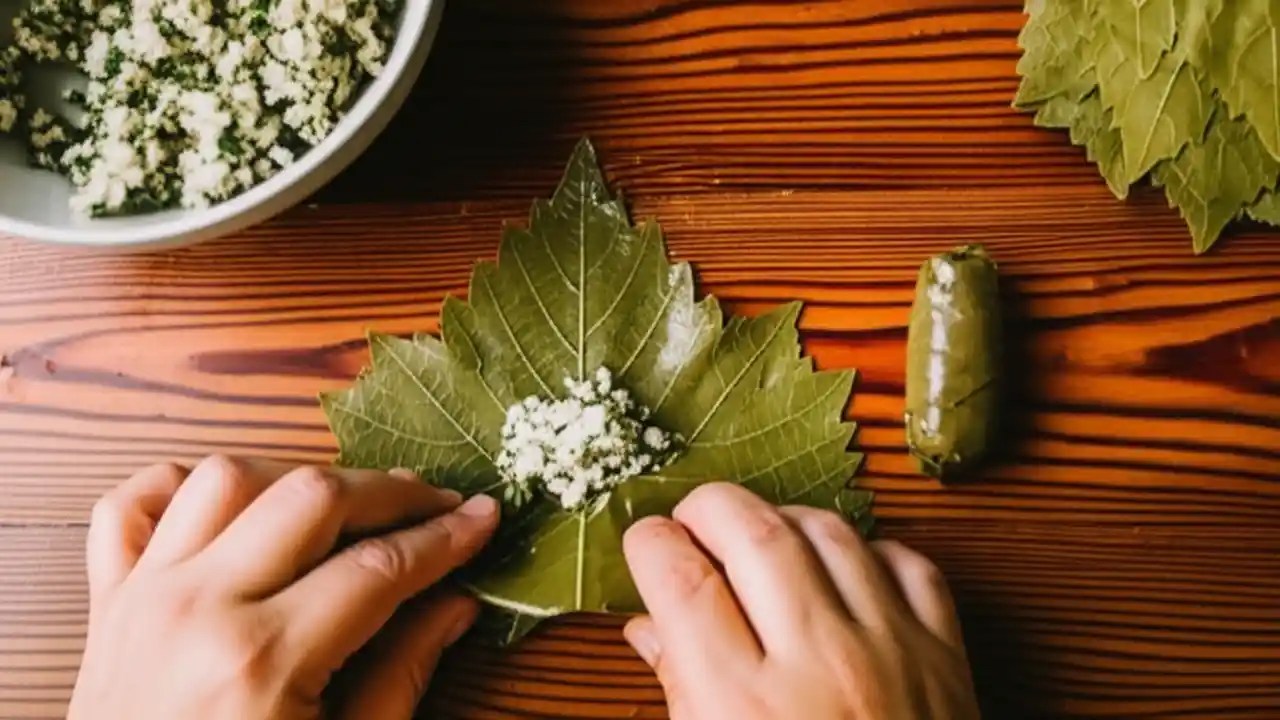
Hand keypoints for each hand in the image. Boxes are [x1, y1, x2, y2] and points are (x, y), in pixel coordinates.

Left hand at [69, 456, 499, 719]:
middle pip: (312, 498)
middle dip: (388, 492)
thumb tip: (459, 602)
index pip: (378, 566)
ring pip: (227, 478)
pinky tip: (234, 503)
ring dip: (297, 475)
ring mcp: (143, 597)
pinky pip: (134, 504)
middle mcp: (198, 609)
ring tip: (345, 500)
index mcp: (262, 662)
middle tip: (435, 502)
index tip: (484, 516)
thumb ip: (402, 674)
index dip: (445, 536)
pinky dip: (182, 485)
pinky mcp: (106, 601)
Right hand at [622, 483, 979, 719]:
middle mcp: (817, 665)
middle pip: (752, 532)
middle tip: (693, 522)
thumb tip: (646, 629)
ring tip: (760, 539)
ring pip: (830, 532)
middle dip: (710, 508)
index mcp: (743, 705)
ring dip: (784, 519)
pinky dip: (869, 552)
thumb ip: (678, 693)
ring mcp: (889, 654)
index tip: (646, 544)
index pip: (682, 581)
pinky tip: (841, 570)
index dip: (652, 543)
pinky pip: (908, 566)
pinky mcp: (945, 659)